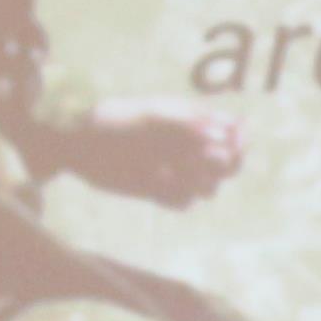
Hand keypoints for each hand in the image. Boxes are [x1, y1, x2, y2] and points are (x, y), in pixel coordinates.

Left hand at [51, 103, 244, 208]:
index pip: (235, 136)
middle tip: (195, 161)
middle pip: (228, 167)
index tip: (227, 146)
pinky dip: (173, 196)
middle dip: (219, 168)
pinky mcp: (161, 192)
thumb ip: (190, 127)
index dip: (238, 144)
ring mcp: (178, 171)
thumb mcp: (153, 118)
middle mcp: (191, 148)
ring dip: (194, 183)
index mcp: (195, 123)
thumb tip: (223, 139)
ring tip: (165, 170)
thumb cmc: (118, 121)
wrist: (82, 143)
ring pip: (208, 188)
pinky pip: (183, 202)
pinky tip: (153, 182)